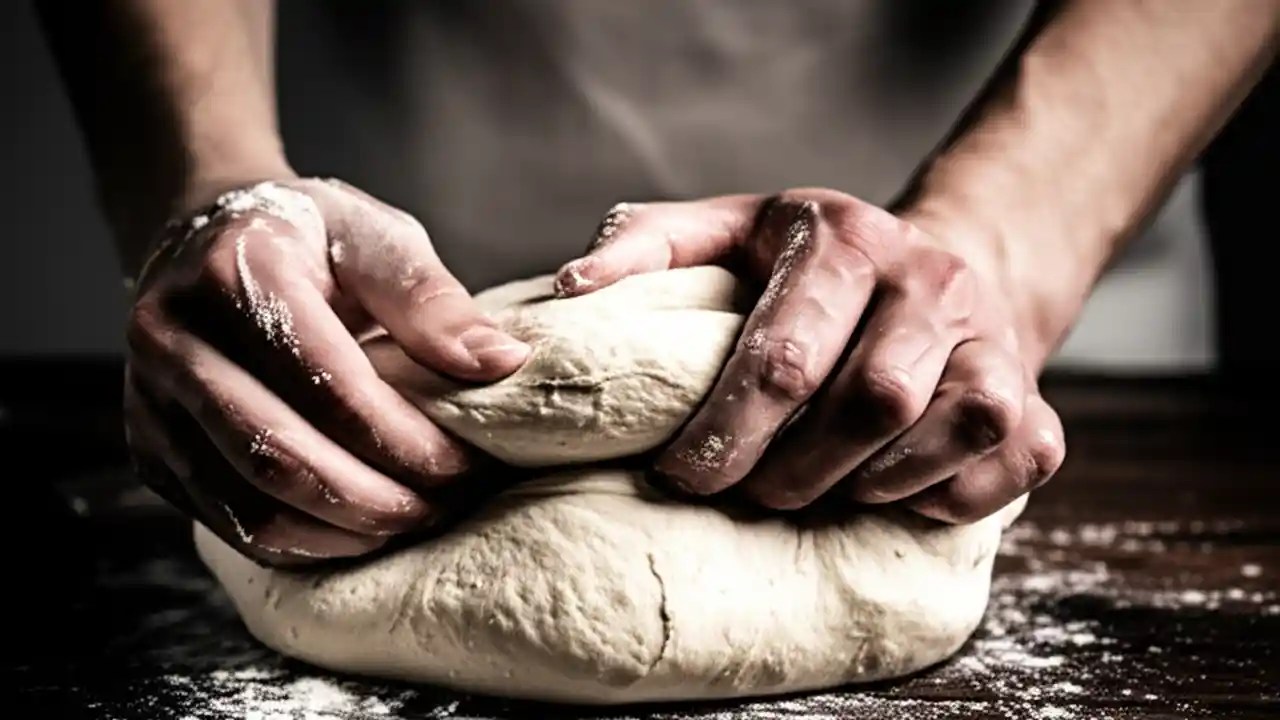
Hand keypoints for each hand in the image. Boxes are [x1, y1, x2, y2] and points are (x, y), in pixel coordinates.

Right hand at [124, 177, 529, 564]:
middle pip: (282, 457)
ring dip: (347, 533)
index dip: (406, 440)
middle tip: (450, 506)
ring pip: (253, 507)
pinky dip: (306, 544)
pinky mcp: (150, 452)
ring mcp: (149, 403)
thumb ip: (431, 299)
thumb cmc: (307, 238)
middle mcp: (172, 341)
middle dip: (381, 500)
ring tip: (416, 521)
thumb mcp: (374, 236)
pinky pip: (230, 525)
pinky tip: (363, 530)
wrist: (203, 239)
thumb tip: (499, 363)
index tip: (469, 463)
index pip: (329, 386)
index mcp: (235, 275)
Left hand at [554, 189, 1064, 522]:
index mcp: (847, 238)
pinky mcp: (1038, 403)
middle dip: (793, 471)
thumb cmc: (810, 267)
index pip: (785, 352)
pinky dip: (943, 497)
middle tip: (746, 493)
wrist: (939, 269)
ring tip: (814, 489)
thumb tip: (572, 291)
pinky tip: (891, 489)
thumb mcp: (728, 231)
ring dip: (869, 485)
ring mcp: (998, 342)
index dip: (725, 431)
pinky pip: (1008, 466)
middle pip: (872, 400)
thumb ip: (648, 246)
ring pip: (953, 430)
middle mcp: (934, 282)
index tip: (681, 475)